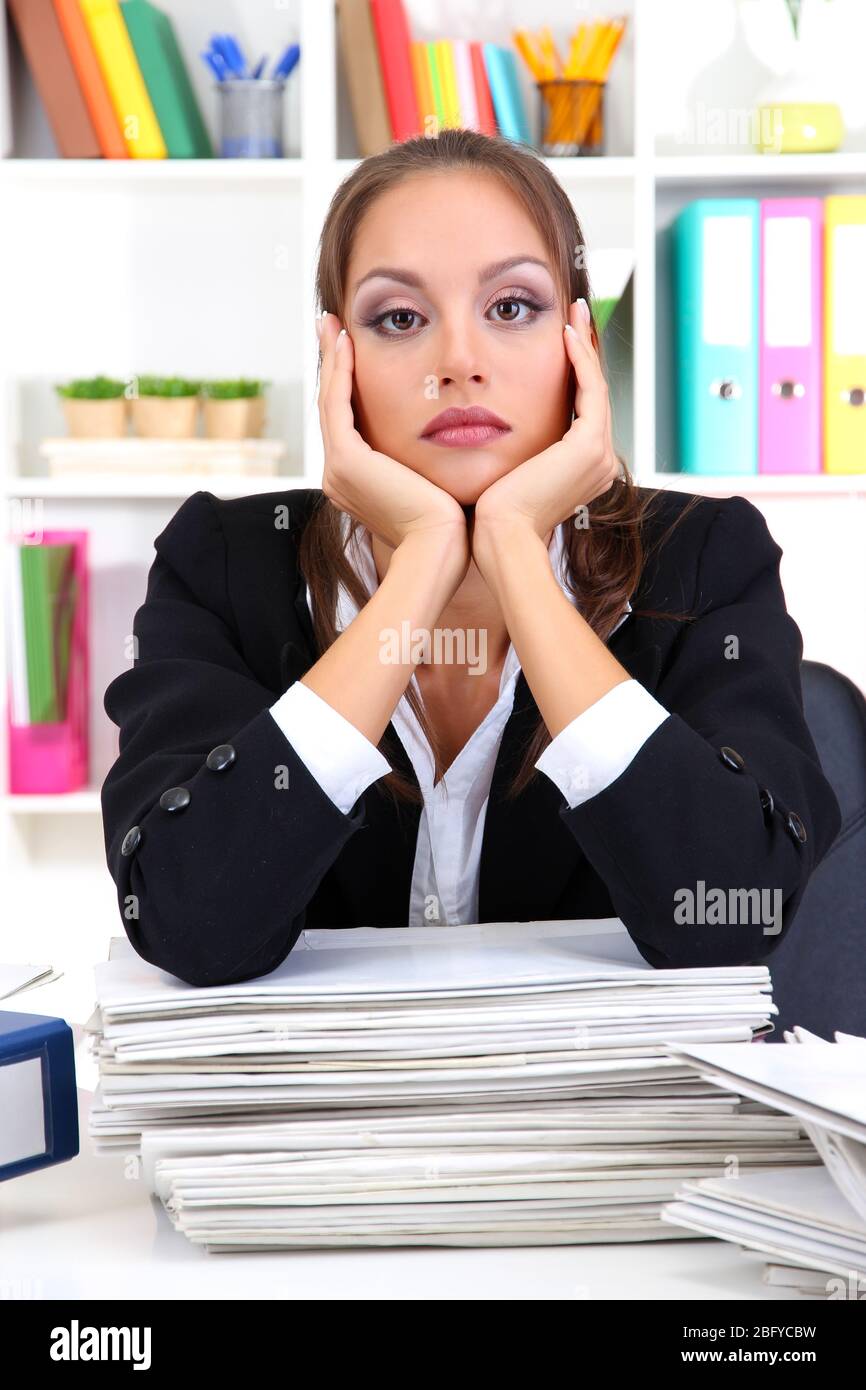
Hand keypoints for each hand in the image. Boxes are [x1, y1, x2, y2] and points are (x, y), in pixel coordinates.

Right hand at [317, 312, 469, 577]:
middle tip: (332, 328)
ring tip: (332, 325)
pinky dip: (340, 370)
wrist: (441, 552)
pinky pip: (338, 404)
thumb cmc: (452, 530)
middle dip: (333, 367)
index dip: (350, 386)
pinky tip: (346, 341)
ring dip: (331, 360)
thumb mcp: (437, 489)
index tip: (355, 353)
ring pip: (331, 402)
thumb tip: (454, 445)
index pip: (351, 425)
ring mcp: (338, 470)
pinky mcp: (346, 462)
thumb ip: (431, 466)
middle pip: (334, 409)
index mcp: (358, 485)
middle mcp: (340, 477)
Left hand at [472, 298, 619, 551]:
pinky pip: (590, 390)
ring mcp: (600, 455)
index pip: (583, 410)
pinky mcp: (589, 446)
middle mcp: (601, 462)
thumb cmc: (494, 515)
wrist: (501, 538)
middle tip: (575, 314)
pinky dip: (580, 360)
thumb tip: (494, 428)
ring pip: (595, 387)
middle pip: (594, 394)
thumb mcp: (510, 473)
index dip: (575, 372)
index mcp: (585, 471)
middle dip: (585, 351)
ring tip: (574, 314)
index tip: (562, 340)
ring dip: (585, 346)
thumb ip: (518, 450)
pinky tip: (565, 335)